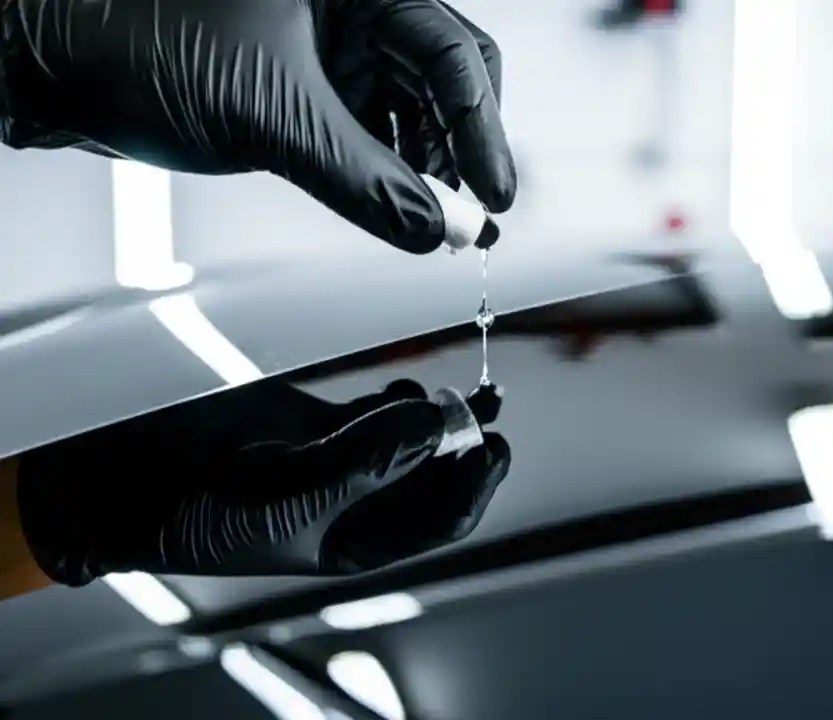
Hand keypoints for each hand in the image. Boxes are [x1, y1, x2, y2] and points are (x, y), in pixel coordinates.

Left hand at [0, 0, 514, 253]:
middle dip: (458, 148)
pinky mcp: (304, 87)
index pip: (450, 52)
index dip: (481, 128)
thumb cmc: (135, 40)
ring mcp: (326, 47)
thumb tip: (439, 228)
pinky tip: (396, 207)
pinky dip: (386, 174)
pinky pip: (368, 133)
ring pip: (408, 111)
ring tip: (434, 221)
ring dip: (425, 170)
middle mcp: (348, 7)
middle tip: (468, 214)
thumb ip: (368, 181)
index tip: (492, 194)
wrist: (49, 64)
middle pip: (442, 80)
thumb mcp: (272, 118)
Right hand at [13, 379, 510, 585]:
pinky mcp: (314, 423)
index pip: (442, 519)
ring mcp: (338, 459)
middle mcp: (358, 503)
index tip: (495, 444)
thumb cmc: (196, 510)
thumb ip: (361, 460)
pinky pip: (375, 411)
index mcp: (358, 541)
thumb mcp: (283, 493)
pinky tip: (412, 385)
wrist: (121, 481)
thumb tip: (433, 428)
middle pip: (438, 474)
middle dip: (468, 443)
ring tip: (463, 391)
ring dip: (441, 416)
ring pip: (413, 438)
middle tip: (488, 405)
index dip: (476, 485)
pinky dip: (400, 398)